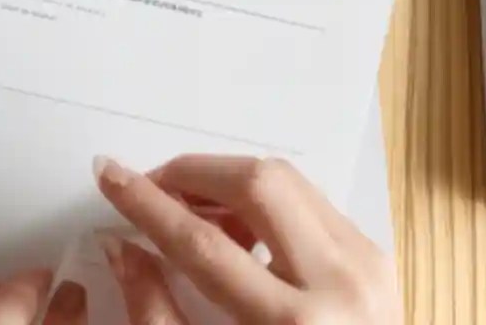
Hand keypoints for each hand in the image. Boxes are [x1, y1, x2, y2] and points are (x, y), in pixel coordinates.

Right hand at [94, 154, 400, 323]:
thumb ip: (158, 314)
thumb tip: (121, 246)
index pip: (203, 243)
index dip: (147, 204)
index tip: (109, 174)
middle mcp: (337, 282)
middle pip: (255, 184)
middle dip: (192, 175)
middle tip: (153, 190)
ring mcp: (366, 262)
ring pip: (287, 178)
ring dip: (229, 183)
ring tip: (195, 217)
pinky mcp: (377, 254)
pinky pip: (310, 199)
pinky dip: (266, 201)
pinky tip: (240, 232)